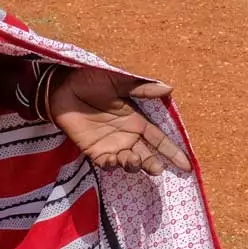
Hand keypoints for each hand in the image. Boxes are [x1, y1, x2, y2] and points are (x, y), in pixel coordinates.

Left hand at [46, 68, 192, 175]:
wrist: (61, 86)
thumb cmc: (90, 79)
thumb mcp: (117, 81)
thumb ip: (141, 87)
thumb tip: (169, 87)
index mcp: (135, 120)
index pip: (159, 139)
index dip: (172, 152)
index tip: (186, 165)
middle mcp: (126, 136)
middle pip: (146, 155)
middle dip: (153, 164)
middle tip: (156, 169)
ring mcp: (111, 145)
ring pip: (128, 162)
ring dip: (133, 165)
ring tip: (133, 160)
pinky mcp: (94, 151)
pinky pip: (107, 164)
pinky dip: (112, 165)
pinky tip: (114, 160)